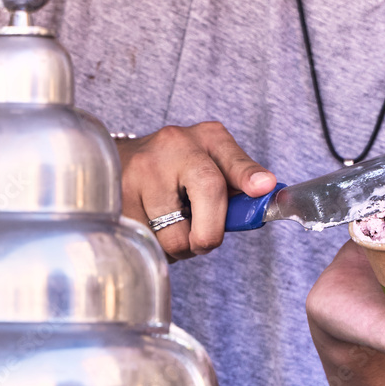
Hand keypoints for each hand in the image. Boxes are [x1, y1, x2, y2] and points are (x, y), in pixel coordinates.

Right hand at [115, 122, 276, 259]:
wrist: (117, 160)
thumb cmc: (175, 169)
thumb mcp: (213, 164)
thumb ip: (238, 183)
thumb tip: (267, 192)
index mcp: (207, 138)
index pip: (231, 159)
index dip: (248, 175)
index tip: (263, 187)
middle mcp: (174, 145)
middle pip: (207, 193)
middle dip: (209, 233)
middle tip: (202, 243)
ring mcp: (142, 168)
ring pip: (172, 233)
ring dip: (177, 247)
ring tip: (171, 229)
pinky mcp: (119, 195)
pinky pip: (146, 240)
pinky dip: (154, 246)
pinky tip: (151, 227)